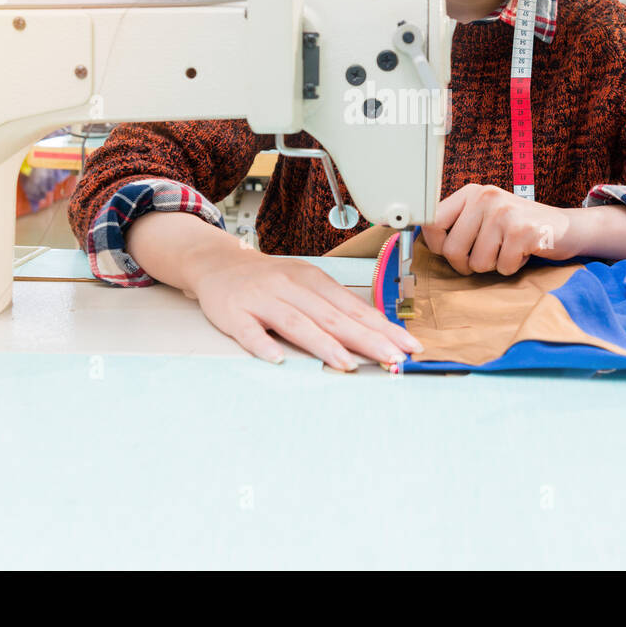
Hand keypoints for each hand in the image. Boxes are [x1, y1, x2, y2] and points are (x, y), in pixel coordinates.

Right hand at [184, 243, 422, 370]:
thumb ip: (335, 307)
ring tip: (346, 364)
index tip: (407, 345)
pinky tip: (276, 359)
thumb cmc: (269, 279)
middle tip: (391, 358)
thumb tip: (376, 332)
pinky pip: (249, 330)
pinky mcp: (234, 312)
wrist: (218, 262)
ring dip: (323, 345)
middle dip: (366, 339)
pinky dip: (263, 344)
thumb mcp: (305, 284)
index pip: (354, 307)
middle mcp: (291, 286)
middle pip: (333, 316)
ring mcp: (262, 298)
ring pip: (297, 322)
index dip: (382, 328)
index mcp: (313, 279)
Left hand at [420, 184, 579, 275]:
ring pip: (478, 263)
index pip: (432, 222)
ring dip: (493, 265)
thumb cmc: (517, 226)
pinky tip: (522, 251)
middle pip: (452, 250)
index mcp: (471, 192)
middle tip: (486, 255)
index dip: (438, 245)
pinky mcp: (523, 231)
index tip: (451, 250)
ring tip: (507, 249)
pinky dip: (512, 267)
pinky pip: (503, 267)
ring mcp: (505, 213)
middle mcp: (485, 197)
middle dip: (467, 264)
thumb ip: (456, 224)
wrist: (564, 227)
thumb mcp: (484, 216)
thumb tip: (418, 235)